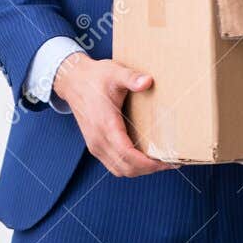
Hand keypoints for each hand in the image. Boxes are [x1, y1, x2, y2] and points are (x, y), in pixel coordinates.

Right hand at [52, 52, 172, 177]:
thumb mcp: (114, 73)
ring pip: (119, 169)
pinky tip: (143, 157)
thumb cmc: (94, 77)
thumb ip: (131, 78)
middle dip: (149, 168)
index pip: (127, 155)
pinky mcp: (95, 145)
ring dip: (140, 170)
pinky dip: (130, 166)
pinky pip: (114, 164)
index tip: (167, 161)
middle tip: (170, 161)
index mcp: (105, 125)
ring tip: (159, 162)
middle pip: (126, 168)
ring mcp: (95, 145)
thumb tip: (147, 81)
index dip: (149, 162)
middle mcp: (98, 140)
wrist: (73, 81)